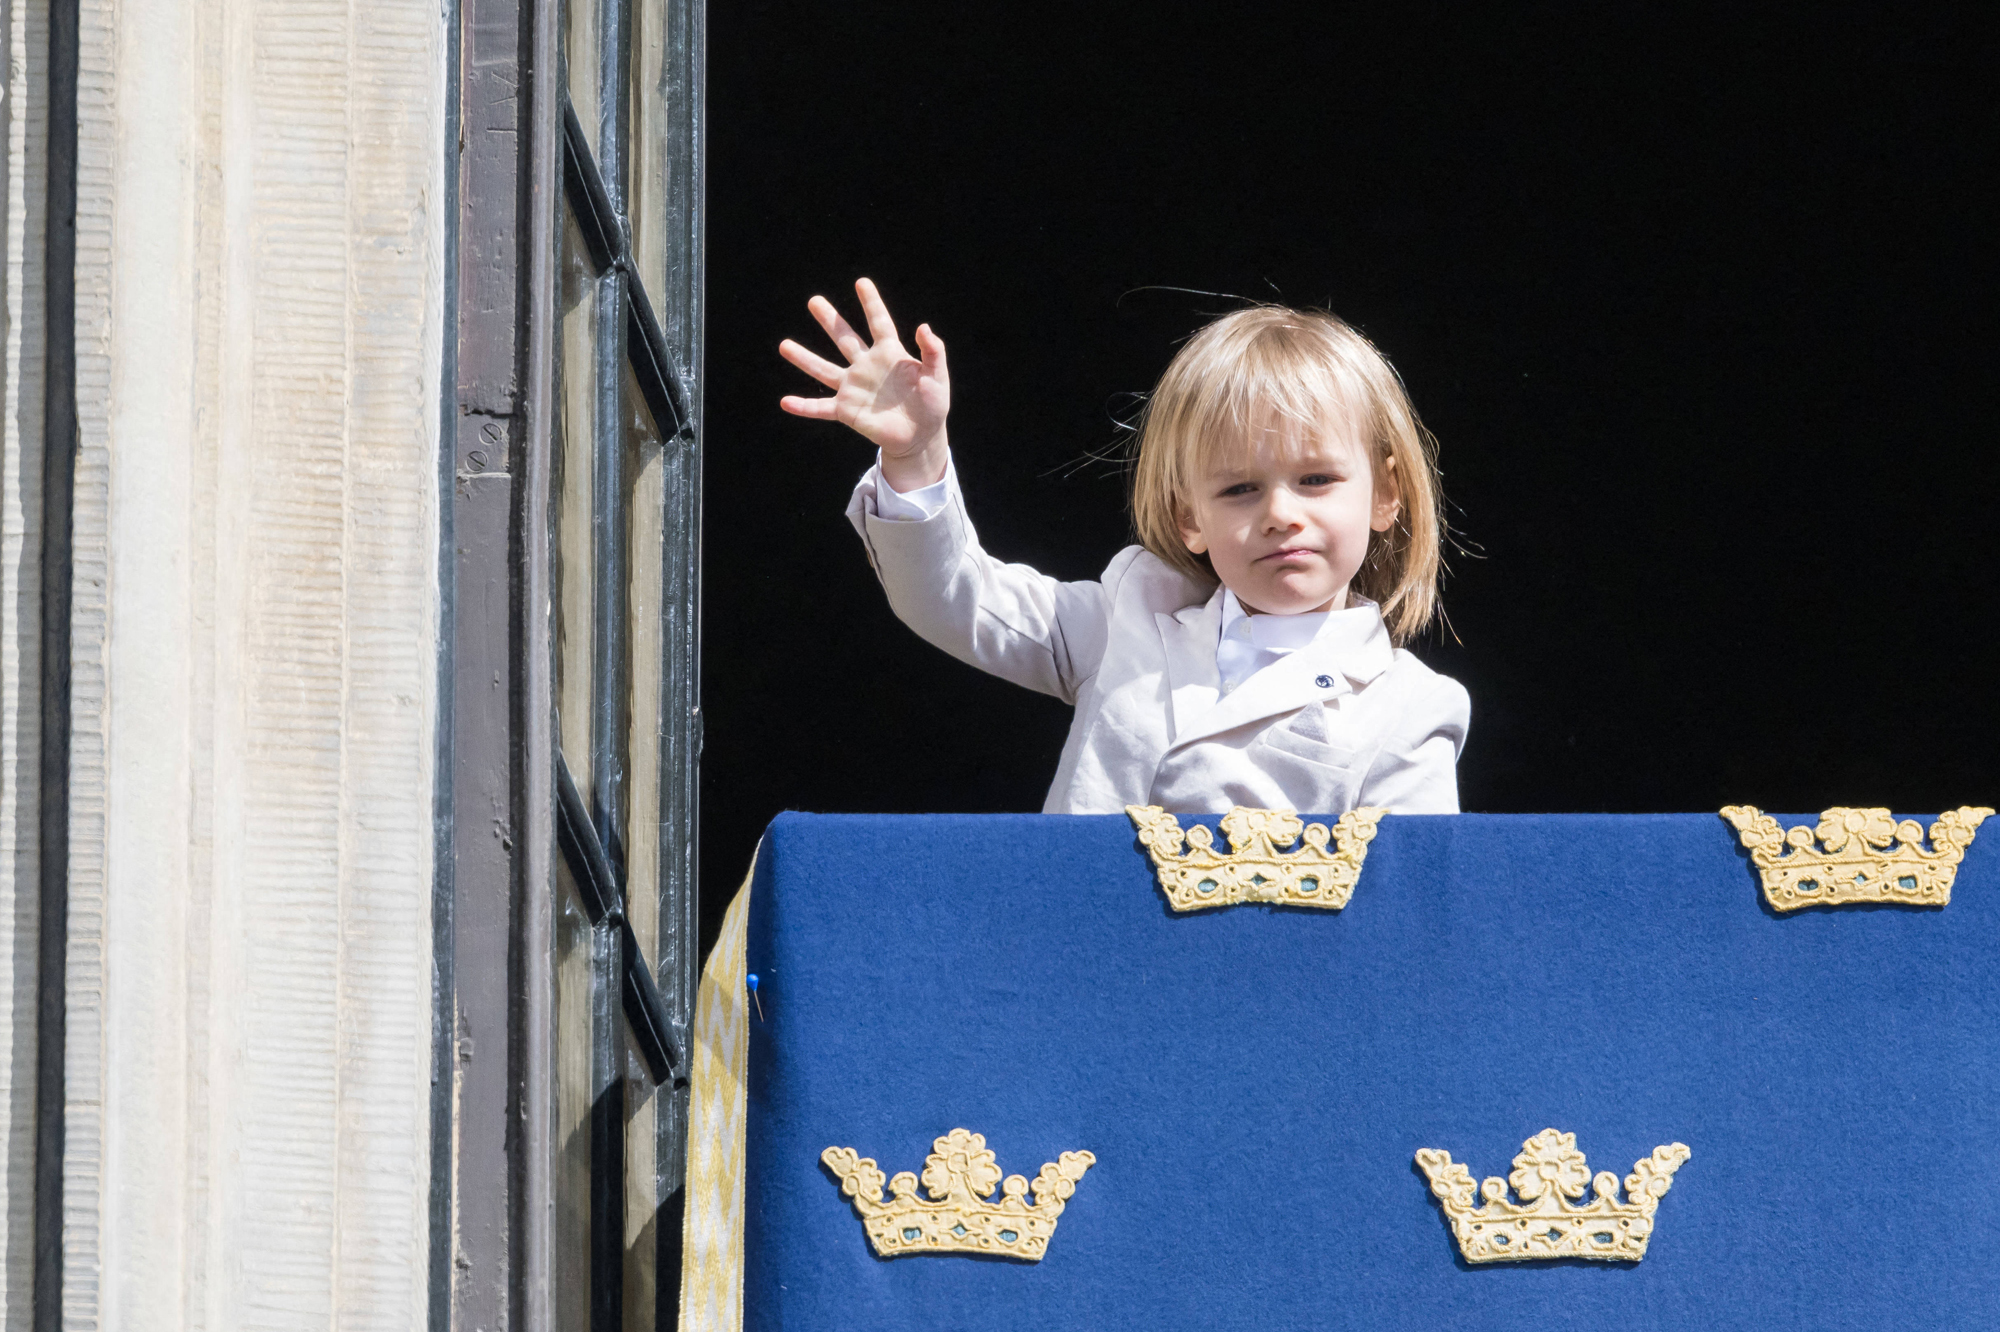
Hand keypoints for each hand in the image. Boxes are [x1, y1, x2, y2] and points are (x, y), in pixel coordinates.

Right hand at [780, 278, 949, 491]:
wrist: (921, 436)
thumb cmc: (933, 404)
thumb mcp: (937, 376)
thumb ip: (933, 352)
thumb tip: (924, 326)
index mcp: (889, 354)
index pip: (879, 323)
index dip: (871, 303)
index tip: (862, 283)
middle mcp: (867, 366)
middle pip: (845, 339)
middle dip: (830, 320)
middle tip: (814, 301)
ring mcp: (854, 388)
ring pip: (824, 370)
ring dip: (804, 358)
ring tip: (784, 345)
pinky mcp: (847, 411)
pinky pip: (821, 408)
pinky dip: (803, 407)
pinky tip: (785, 402)